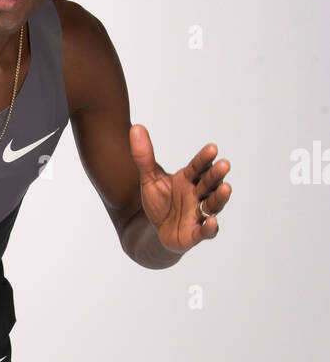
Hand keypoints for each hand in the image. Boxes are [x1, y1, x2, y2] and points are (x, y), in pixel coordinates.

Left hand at [129, 125, 231, 252]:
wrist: (156, 232)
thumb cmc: (159, 203)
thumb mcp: (148, 179)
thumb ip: (143, 156)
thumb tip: (135, 128)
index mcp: (188, 180)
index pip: (198, 167)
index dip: (204, 158)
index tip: (212, 148)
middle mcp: (198, 195)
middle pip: (209, 183)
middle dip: (216, 175)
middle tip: (224, 164)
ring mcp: (199, 214)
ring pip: (213, 204)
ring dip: (220, 197)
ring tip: (226, 188)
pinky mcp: (195, 234)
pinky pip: (205, 232)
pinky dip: (210, 228)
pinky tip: (213, 223)